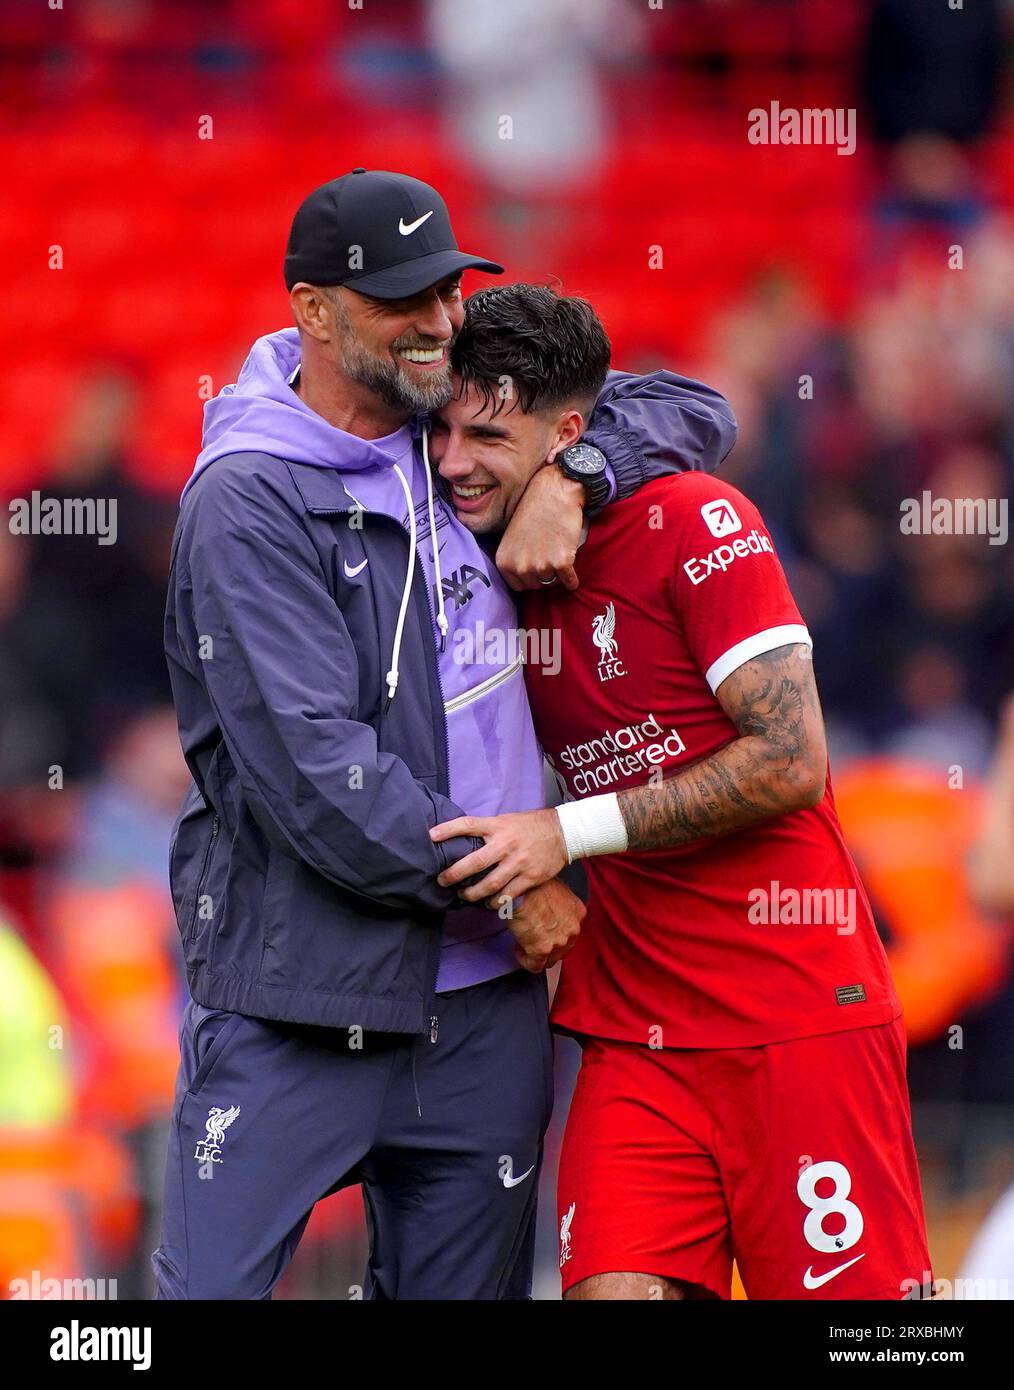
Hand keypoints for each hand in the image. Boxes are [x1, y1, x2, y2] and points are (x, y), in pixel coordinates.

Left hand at [431, 808, 568, 902]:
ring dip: (472, 893)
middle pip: (475, 862)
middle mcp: (506, 844)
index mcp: (498, 826)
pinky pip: (507, 895)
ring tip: (463, 895)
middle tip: (442, 880)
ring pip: (490, 884)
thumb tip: (463, 838)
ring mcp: (519, 862)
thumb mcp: (507, 820)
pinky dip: (494, 902)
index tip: (431, 836)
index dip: (448, 830)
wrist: (564, 833)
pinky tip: (487, 903)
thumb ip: (488, 830)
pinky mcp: (530, 877)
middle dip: (454, 874)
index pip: (468, 825)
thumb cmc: (531, 826)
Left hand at [494, 465, 583, 591]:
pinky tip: (572, 576)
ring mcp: (540, 565)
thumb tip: (525, 578)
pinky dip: (572, 580)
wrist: (555, 493)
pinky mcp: (561, 562)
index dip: (529, 577)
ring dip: (558, 573)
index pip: (518, 586)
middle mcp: (520, 566)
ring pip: (552, 582)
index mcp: (504, 561)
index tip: (536, 567)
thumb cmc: (534, 511)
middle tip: (549, 556)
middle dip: (544, 575)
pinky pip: (570, 582)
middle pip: (536, 585)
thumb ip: (515, 559)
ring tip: (558, 555)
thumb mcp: (511, 537)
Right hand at [506, 877, 584, 973]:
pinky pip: (535, 965)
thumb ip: (558, 903)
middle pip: (562, 948)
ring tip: (523, 944)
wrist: (521, 889)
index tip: (544, 928)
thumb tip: (548, 909)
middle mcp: (573, 929)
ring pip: (550, 959)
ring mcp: (559, 941)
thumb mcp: (555, 888)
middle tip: (533, 938)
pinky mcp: (542, 950)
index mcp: (578, 912)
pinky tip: (518, 950)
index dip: (555, 931)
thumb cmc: (534, 883)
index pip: (570, 931)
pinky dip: (525, 961)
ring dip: (537, 954)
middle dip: (548, 946)